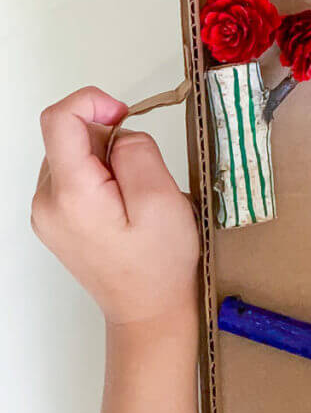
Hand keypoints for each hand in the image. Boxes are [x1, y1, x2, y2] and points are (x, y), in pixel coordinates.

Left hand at [31, 87, 198, 325]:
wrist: (147, 311)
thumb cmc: (160, 263)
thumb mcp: (163, 202)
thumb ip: (138, 154)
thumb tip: (120, 134)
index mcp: (72, 194)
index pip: (59, 120)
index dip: (92, 102)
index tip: (124, 115)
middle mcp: (46, 201)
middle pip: (67, 138)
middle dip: (108, 140)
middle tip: (143, 176)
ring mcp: (46, 212)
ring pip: (71, 156)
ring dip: (105, 161)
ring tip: (134, 197)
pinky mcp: (54, 220)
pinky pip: (73, 178)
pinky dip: (99, 179)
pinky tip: (121, 207)